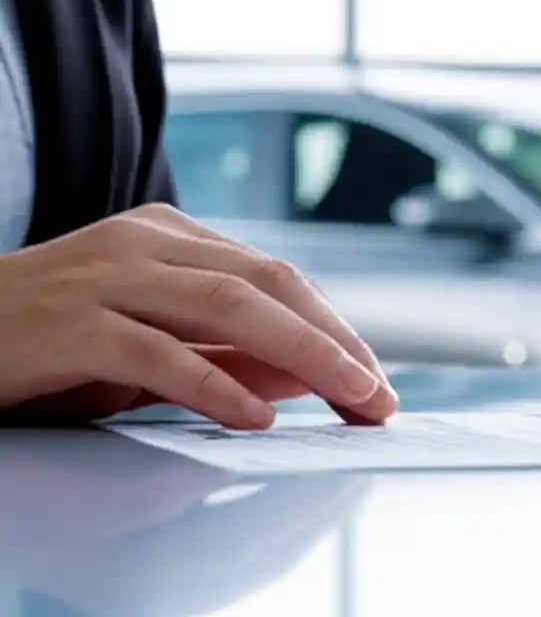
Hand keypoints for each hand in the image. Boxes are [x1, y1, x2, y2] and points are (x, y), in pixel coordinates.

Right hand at [0, 203, 397, 428]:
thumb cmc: (49, 340)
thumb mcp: (150, 344)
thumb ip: (221, 354)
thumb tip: (302, 378)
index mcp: (173, 238)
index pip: (279, 278)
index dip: (336, 329)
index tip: (375, 379)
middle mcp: (147, 244)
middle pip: (270, 284)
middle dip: (337, 342)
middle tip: (379, 396)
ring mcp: (107, 277)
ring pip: (230, 305)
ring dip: (304, 354)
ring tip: (348, 397)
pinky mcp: (70, 322)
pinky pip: (158, 351)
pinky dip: (215, 383)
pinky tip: (256, 416)